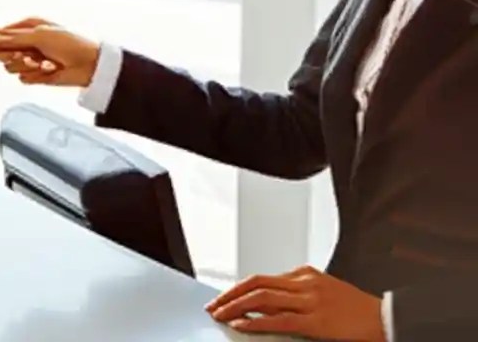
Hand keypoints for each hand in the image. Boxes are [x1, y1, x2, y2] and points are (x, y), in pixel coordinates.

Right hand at [0, 17, 100, 86]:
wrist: (89, 64)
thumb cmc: (69, 43)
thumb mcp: (38, 35)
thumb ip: (10, 39)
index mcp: (27, 27)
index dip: (0, 44)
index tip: (4, 47)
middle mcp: (26, 43)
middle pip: (1, 54)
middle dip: (13, 56)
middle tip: (26, 55)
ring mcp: (30, 60)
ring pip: (10, 67)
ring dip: (27, 66)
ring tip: (43, 62)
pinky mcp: (36, 75)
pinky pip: (23, 79)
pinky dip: (36, 75)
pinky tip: (49, 70)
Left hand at [206, 265, 386, 340]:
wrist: (387, 319)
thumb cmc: (356, 311)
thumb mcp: (322, 293)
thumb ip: (295, 296)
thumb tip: (263, 305)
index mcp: (305, 274)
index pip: (262, 278)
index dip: (238, 288)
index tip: (223, 298)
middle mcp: (305, 283)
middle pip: (256, 283)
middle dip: (229, 294)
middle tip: (212, 306)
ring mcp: (310, 301)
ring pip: (262, 297)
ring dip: (235, 306)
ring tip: (219, 315)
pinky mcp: (317, 320)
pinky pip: (279, 319)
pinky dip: (256, 321)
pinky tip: (241, 325)